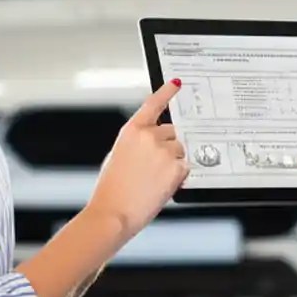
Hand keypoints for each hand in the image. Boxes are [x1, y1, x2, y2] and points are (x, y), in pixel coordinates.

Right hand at [85, 81, 188, 236]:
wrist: (113, 212)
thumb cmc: (111, 189)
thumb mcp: (118, 157)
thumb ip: (137, 144)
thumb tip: (153, 144)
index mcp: (131, 131)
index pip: (152, 104)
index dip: (166, 92)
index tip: (176, 83)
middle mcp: (149, 136)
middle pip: (171, 132)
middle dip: (167, 146)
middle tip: (153, 167)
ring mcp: (164, 150)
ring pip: (179, 150)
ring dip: (173, 161)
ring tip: (154, 179)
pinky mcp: (176, 167)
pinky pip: (184, 166)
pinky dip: (178, 176)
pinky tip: (161, 185)